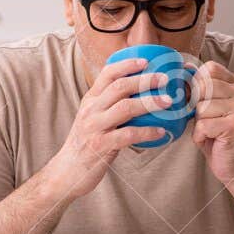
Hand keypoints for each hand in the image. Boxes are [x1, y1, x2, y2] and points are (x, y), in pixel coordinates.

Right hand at [42, 57, 171, 201]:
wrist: (65, 172)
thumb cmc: (84, 145)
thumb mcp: (92, 119)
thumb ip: (109, 107)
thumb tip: (138, 98)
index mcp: (90, 100)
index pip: (107, 74)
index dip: (127, 64)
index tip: (146, 61)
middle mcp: (91, 110)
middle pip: (120, 87)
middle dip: (144, 80)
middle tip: (164, 79)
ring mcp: (95, 127)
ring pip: (125, 107)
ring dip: (149, 102)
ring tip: (168, 102)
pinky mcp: (100, 146)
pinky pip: (128, 134)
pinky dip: (147, 132)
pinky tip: (161, 132)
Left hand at [191, 60, 233, 186]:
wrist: (233, 164)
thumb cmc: (215, 134)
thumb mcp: (206, 106)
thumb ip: (199, 87)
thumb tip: (184, 66)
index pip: (209, 69)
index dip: (197, 84)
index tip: (199, 101)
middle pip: (203, 86)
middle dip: (196, 107)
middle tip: (206, 120)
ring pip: (201, 107)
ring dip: (199, 123)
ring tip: (210, 131)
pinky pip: (203, 125)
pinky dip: (200, 136)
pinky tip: (211, 139)